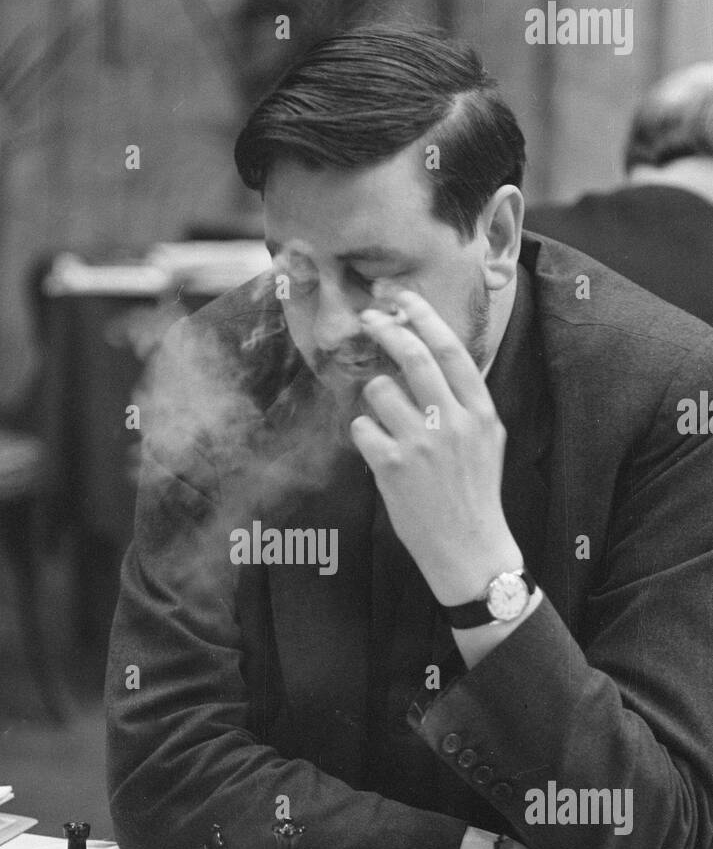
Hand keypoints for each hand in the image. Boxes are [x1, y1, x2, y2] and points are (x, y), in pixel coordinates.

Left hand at [351, 285, 520, 605]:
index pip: (451, 348)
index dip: (423, 316)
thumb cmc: (474, 494)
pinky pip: (361, 427)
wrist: (470, 549)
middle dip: (385, 328)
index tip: (402, 298)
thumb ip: (466, 400)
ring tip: (387, 424)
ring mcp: (421, 442)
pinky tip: (379, 454)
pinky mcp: (391, 466)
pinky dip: (364, 434)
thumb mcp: (488, 440)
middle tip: (368, 318)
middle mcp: (453, 421)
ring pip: (379, 389)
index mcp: (480, 411)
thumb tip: (434, 355)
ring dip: (374, 399)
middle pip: (412, 355)